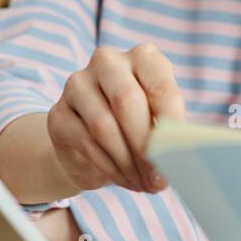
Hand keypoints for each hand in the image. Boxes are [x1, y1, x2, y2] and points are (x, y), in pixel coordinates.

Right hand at [46, 44, 184, 193]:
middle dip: (145, 147)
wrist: (91, 141)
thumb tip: (181, 158)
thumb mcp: (158, 121)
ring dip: (127, 163)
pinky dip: (109, 167)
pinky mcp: (58, 113)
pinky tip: (123, 179)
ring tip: (143, 183)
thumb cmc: (138, 125)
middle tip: (158, 179)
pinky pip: (86, 143)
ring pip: (104, 126)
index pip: (161, 88)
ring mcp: (78, 84)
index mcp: (144, 57)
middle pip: (127, 102)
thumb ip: (169, 131)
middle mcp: (108, 62)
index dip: (171, 125)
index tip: (178, 156)